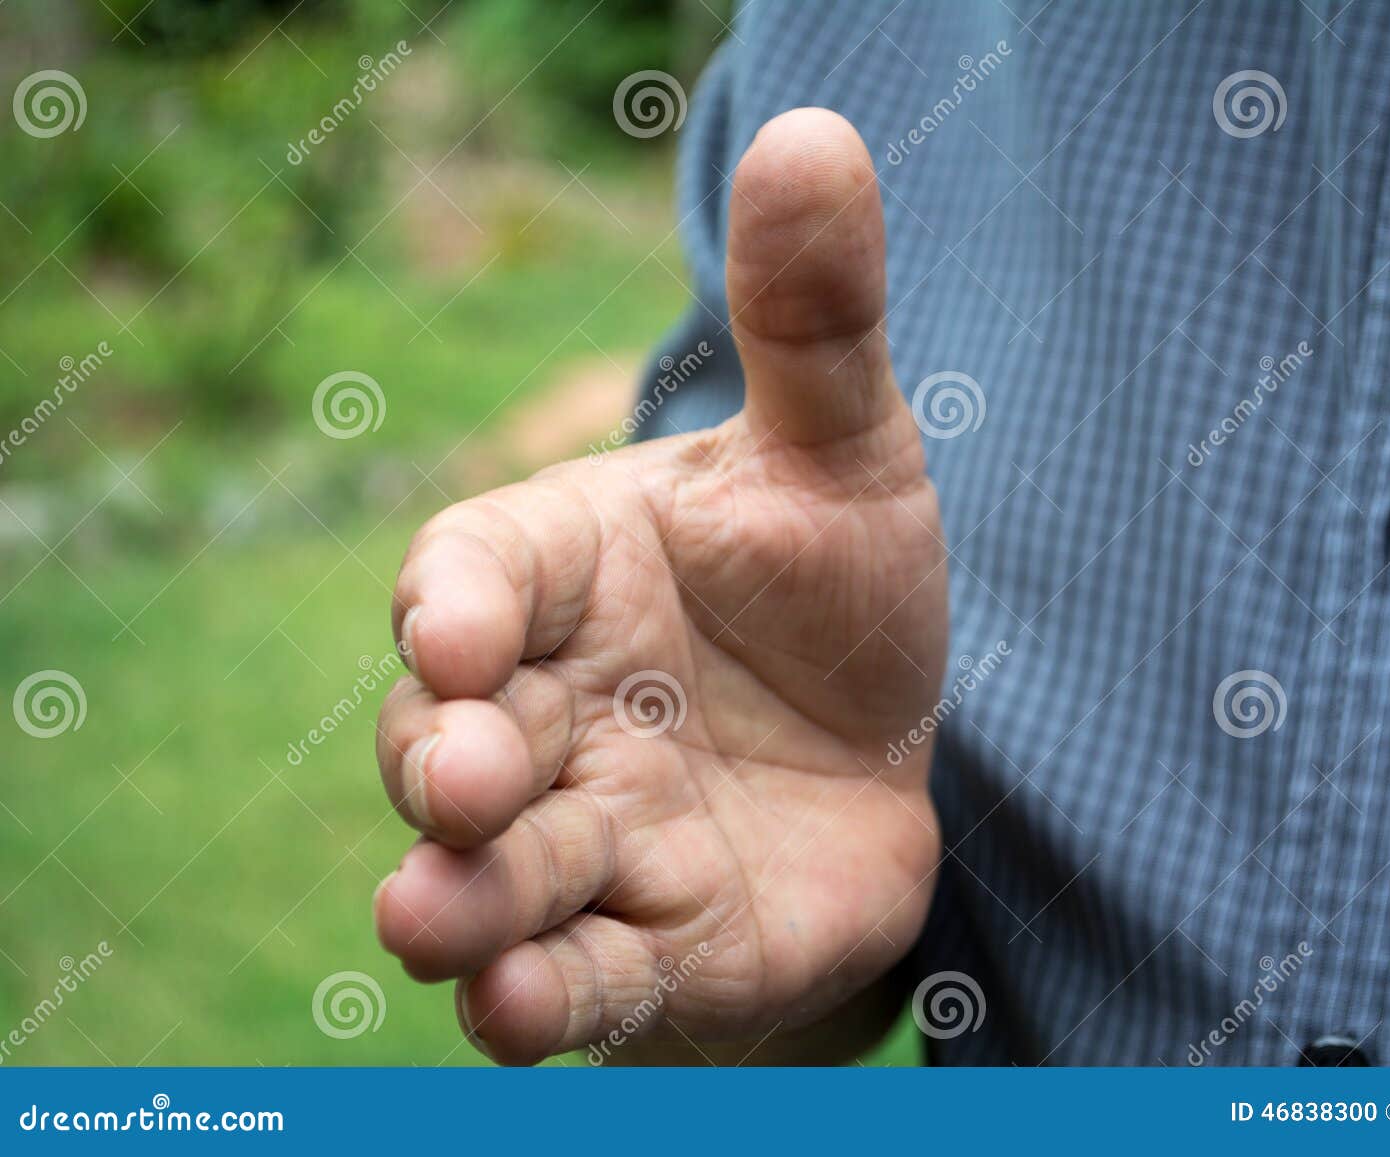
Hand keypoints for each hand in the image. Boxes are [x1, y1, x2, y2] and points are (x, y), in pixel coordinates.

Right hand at [373, 108, 947, 1063]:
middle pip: (452, 734)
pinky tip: (527, 1013)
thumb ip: (813, 320)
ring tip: (438, 920)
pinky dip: (542, 1000)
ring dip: (460, 900)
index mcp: (563, 572)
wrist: (894, 743)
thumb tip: (817, 132)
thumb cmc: (840, 587)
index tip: (455, 630)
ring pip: (496, 874)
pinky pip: (577, 980)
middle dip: (442, 760)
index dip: (451, 601)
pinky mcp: (646, 947)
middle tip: (455, 776)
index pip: (471, 572)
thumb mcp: (842, 448)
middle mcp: (543, 708)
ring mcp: (586, 836)